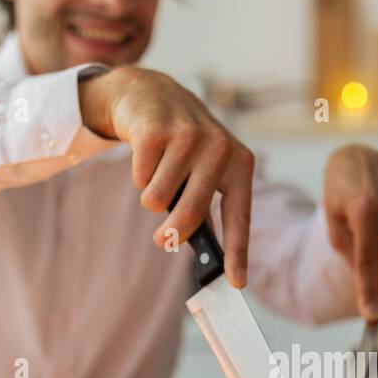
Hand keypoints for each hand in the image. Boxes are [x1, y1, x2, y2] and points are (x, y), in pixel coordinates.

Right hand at [79, 67, 255, 286]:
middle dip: (171, 232)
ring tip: (159, 173)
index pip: (239, 217)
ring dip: (151, 196)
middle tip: (162, 238)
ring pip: (157, 200)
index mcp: (240, 164)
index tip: (235, 282)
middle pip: (191, 215)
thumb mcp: (206, 172)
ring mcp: (188, 137)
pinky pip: (139, 179)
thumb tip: (208, 258)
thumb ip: (207, 209)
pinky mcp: (156, 131)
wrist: (153, 95)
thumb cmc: (183, 147)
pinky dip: (138, 174)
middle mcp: (219, 149)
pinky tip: (148, 153)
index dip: (237, 253)